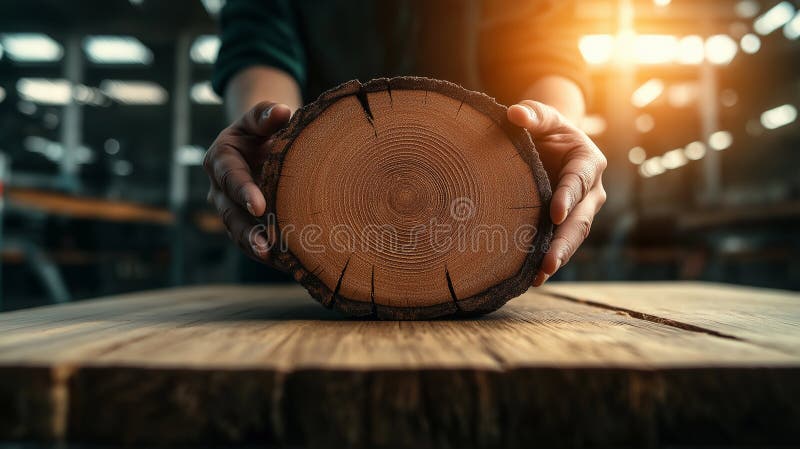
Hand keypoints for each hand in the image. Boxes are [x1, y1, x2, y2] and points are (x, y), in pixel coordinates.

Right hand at [203, 102, 291, 261]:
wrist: (262, 144)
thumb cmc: (264, 129)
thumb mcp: (261, 118)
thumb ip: (266, 115)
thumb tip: (282, 111)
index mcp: (220, 159)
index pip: (230, 177)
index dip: (243, 192)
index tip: (259, 206)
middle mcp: (219, 188)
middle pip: (229, 213)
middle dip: (246, 230)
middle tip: (264, 245)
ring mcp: (229, 209)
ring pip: (238, 232)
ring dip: (254, 247)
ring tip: (273, 259)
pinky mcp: (242, 224)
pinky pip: (250, 241)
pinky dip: (266, 253)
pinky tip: (286, 263)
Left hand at [507, 100, 606, 285]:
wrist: (548, 143)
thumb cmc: (545, 128)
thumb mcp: (543, 117)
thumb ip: (533, 114)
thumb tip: (514, 114)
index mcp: (589, 162)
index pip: (578, 181)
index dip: (567, 197)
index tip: (555, 214)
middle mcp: (591, 191)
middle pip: (581, 219)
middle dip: (565, 242)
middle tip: (549, 262)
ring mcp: (581, 211)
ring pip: (574, 237)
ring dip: (558, 257)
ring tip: (540, 276)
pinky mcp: (567, 224)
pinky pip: (562, 244)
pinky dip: (549, 261)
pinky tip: (533, 279)